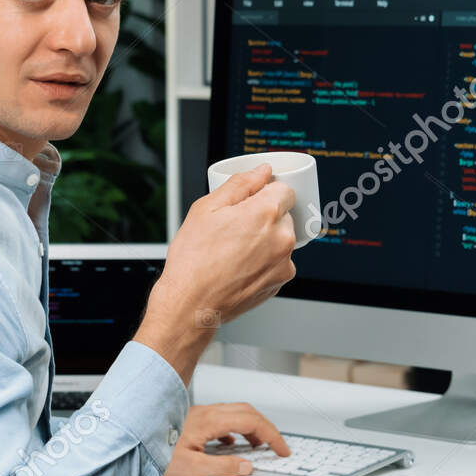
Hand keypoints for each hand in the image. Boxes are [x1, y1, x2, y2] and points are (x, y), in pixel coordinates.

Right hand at [134, 165, 296, 383]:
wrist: (191, 304)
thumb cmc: (194, 260)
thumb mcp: (206, 208)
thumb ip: (240, 184)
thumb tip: (261, 171)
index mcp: (265, 213)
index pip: (284, 189)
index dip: (266, 192)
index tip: (252, 199)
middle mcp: (281, 238)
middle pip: (283, 214)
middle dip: (263, 216)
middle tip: (234, 228)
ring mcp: (283, 262)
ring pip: (280, 239)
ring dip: (264, 239)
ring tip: (234, 250)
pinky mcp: (280, 281)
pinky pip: (277, 261)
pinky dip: (264, 260)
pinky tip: (239, 265)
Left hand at [163, 402, 290, 475]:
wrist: (128, 442)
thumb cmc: (152, 452)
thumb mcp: (191, 468)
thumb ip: (222, 467)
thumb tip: (245, 466)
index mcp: (209, 421)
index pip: (252, 421)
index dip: (272, 434)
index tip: (282, 448)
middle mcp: (205, 413)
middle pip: (247, 412)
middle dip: (266, 428)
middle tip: (275, 447)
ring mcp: (198, 414)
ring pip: (234, 413)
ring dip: (251, 428)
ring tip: (257, 447)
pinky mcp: (191, 420)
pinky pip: (221, 419)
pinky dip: (234, 429)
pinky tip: (229, 444)